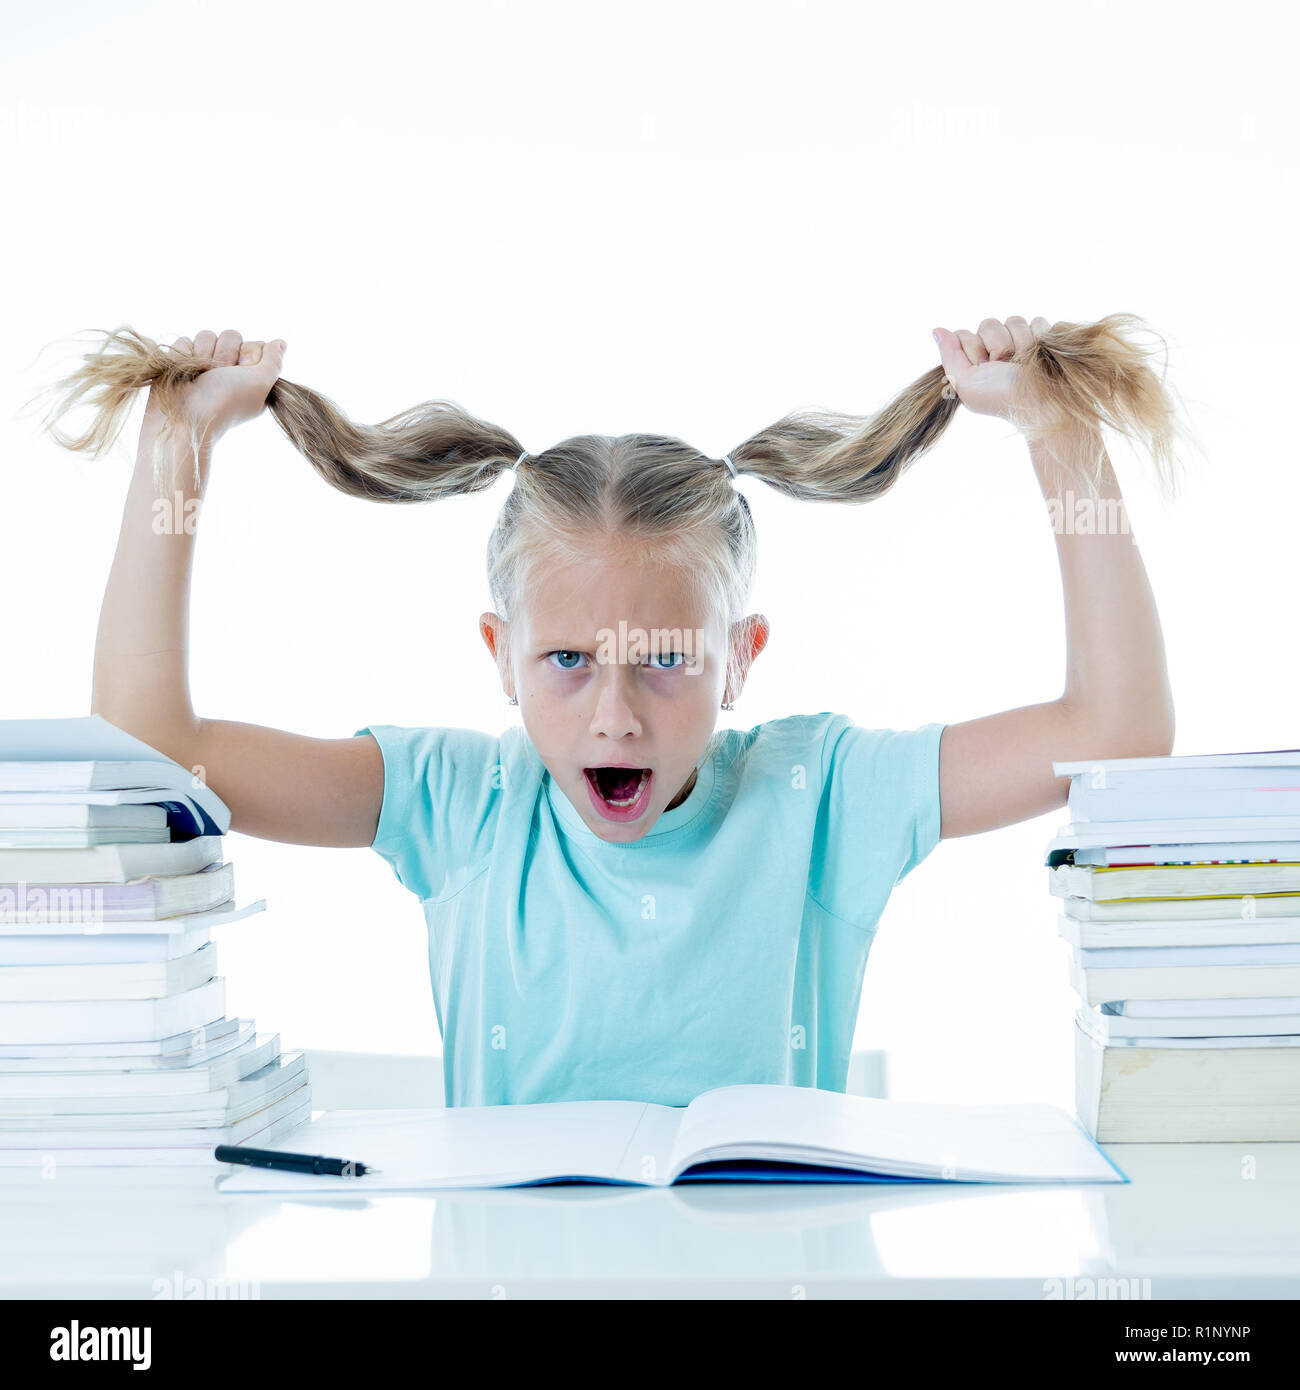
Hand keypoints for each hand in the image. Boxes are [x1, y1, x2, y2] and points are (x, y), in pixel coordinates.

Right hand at [144, 328, 286, 447]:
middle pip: (231, 335)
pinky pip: (186, 341)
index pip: (254, 344)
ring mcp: (205, 365)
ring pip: (207, 335)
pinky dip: (185, 356)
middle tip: (219, 377)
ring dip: (204, 355)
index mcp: (250, 377)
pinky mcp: (183, 361)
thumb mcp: (259, 383)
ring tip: (201, 378)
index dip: (248, 354)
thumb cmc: (226, 402)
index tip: (242, 371)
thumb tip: (281, 342)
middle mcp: (229, 370)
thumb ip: (273, 362)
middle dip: (224, 355)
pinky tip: (186, 375)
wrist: (186, 417)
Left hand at [932, 316, 1051, 428]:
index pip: (964, 333)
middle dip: (997, 345)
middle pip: (988, 324)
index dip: (972, 348)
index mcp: (977, 360)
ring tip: (1022, 364)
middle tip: (1003, 367)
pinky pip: (1037, 321)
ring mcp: (1021, 342)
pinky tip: (1038, 356)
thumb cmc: (999, 397)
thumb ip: (949, 356)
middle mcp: (997, 350)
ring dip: (1019, 343)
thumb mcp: (965, 383)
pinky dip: (1039, 337)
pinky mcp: (1044, 336)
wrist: (1037, 402)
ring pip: (1014, 320)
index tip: (981, 367)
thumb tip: (936, 330)